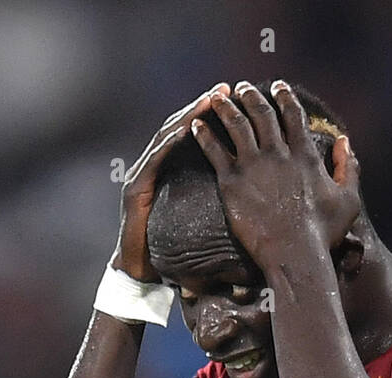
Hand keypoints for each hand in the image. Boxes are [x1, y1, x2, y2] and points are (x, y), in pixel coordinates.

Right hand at [110, 83, 230, 281]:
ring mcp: (142, 176)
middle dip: (203, 105)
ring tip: (210, 100)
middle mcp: (154, 167)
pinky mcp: (135, 190)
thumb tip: (256, 197)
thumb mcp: (202, 221)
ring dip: (189, 115)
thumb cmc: (173, 250)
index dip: (214, 114)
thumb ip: (218, 202)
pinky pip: (155, 160)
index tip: (238, 99)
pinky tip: (185, 129)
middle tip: (227, 88)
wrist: (141, 275)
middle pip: (181, 127)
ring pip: (167, 137)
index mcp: (171, 171)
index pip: (195, 135)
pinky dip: (169, 143)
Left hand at [191, 80, 360, 271]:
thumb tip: (345, 141)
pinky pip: (214, 152)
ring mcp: (253, 166)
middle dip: (251, 96)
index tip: (278, 86)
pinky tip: (195, 126)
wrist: (294, 254)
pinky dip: (204, 136)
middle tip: (242, 87)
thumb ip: (349, 167)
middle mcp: (278, 153)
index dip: (285, 97)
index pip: (294, 116)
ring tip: (216, 97)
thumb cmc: (323, 233)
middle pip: (262, 115)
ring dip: (226, 108)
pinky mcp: (232, 182)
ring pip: (236, 126)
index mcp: (305, 155)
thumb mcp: (348, 199)